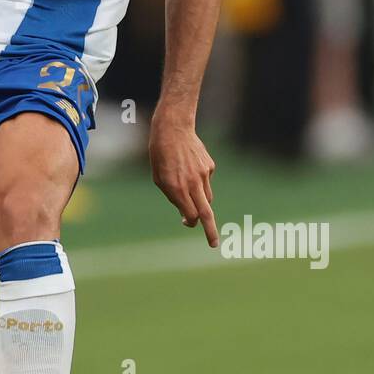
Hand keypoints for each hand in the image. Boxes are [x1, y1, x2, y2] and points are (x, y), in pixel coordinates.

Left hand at [149, 113, 217, 246]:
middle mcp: (193, 184)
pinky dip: (199, 181)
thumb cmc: (160, 155)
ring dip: (201, 202)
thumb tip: (187, 213)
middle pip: (206, 213)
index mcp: (178, 188)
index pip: (191, 215)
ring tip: (188, 189)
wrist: (173, 129)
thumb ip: (173, 197)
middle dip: (210, 231)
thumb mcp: (159, 179)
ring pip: (207, 197)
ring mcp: (204, 175)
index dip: (189, 222)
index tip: (187, 223)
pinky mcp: (210, 166)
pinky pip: (206, 181)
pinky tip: (188, 168)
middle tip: (213, 244)